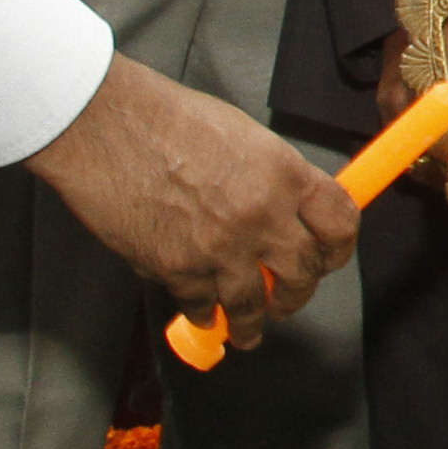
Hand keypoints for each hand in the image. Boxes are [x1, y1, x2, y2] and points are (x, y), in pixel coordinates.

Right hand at [27, 54, 358, 354]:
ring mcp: (221, 248)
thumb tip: (286, 209)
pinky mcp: (178, 269)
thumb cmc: (168, 118)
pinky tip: (206, 315)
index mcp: (285, 175)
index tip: (331, 259)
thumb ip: (270, 178)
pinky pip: (204, 307)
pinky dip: (206, 315)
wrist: (108, 126)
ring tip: (250, 330)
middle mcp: (262, 216)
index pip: (340, 224)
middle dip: (298, 292)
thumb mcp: (243, 136)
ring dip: (254, 323)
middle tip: (288, 298)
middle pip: (303, 273)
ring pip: (254, 305)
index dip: (339, 248)